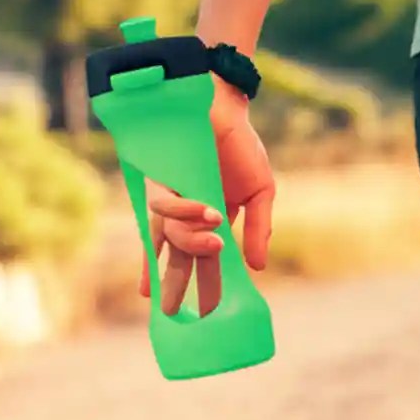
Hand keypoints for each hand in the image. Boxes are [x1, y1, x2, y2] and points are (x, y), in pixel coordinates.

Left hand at [139, 82, 274, 315]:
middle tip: (173, 313)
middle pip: (179, 258)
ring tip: (197, 262)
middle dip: (175, 286)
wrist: (221, 106)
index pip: (207, 260)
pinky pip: (163, 208)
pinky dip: (181, 218)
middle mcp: (189, 215)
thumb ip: (259, 229)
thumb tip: (258, 269)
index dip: (207, 285)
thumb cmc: (240, 146)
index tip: (209, 312)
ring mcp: (173, 200)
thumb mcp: (260, 192)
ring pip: (170, 238)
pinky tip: (198, 222)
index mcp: (213, 220)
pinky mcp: (159, 181)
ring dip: (184, 253)